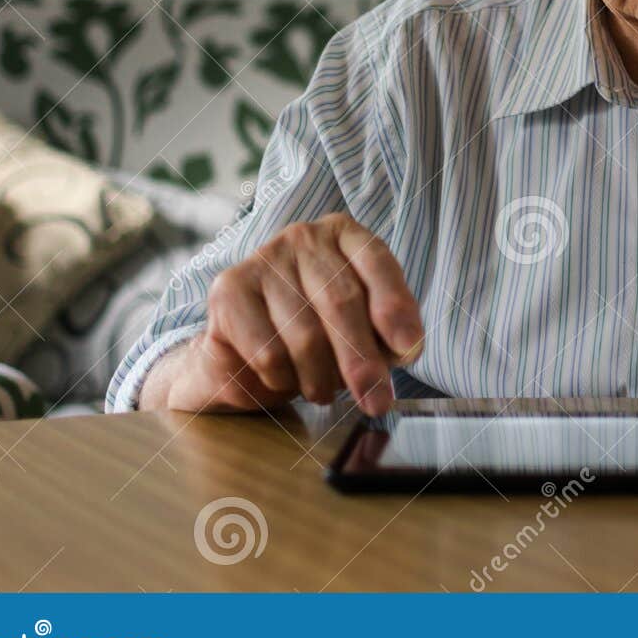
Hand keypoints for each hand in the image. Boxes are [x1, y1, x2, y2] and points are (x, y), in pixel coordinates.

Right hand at [140, 214, 423, 415]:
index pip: (377, 261)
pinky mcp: (229, 290)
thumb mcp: (360, 328)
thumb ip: (385, 334)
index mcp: (344, 235)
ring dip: (321, 378)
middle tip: (377, 401)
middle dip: (363, 360)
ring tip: (323, 390)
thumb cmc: (314, 334)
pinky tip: (285, 379)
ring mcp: (263, 260)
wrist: (243, 352)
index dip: (394, 305)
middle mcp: (304, 238)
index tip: (408, 347)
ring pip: (305, 334)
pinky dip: (284, 379)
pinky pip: (268, 352)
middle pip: (341, 301)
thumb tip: (406, 349)